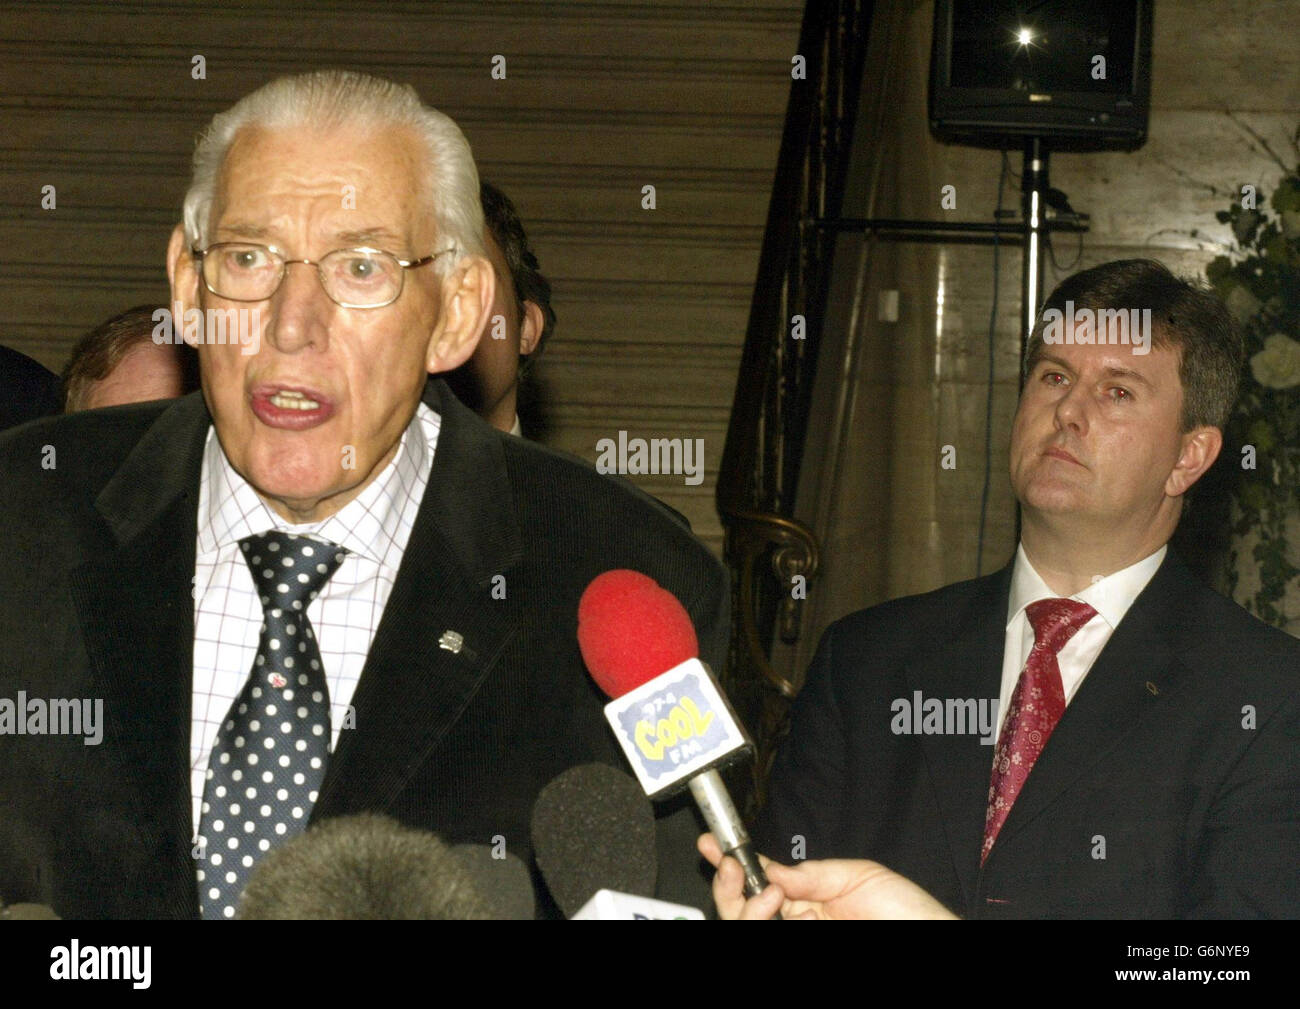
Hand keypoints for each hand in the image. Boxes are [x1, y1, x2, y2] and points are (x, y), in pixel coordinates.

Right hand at [697, 833, 958, 919]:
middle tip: (731, 867)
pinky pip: (767, 937)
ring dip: (746, 908)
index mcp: (809, 901)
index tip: (711, 844)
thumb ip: (813, 874)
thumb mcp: (860, 877)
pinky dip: (763, 921)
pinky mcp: (803, 954)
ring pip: (746, 926)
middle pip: (740, 910)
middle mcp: (799, 922)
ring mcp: (801, 937)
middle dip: (727, 887)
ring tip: (769, 894)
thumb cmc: (910, 913)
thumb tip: (770, 870)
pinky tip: (787, 911)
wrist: (934, 936)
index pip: (759, 881)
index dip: (730, 862)